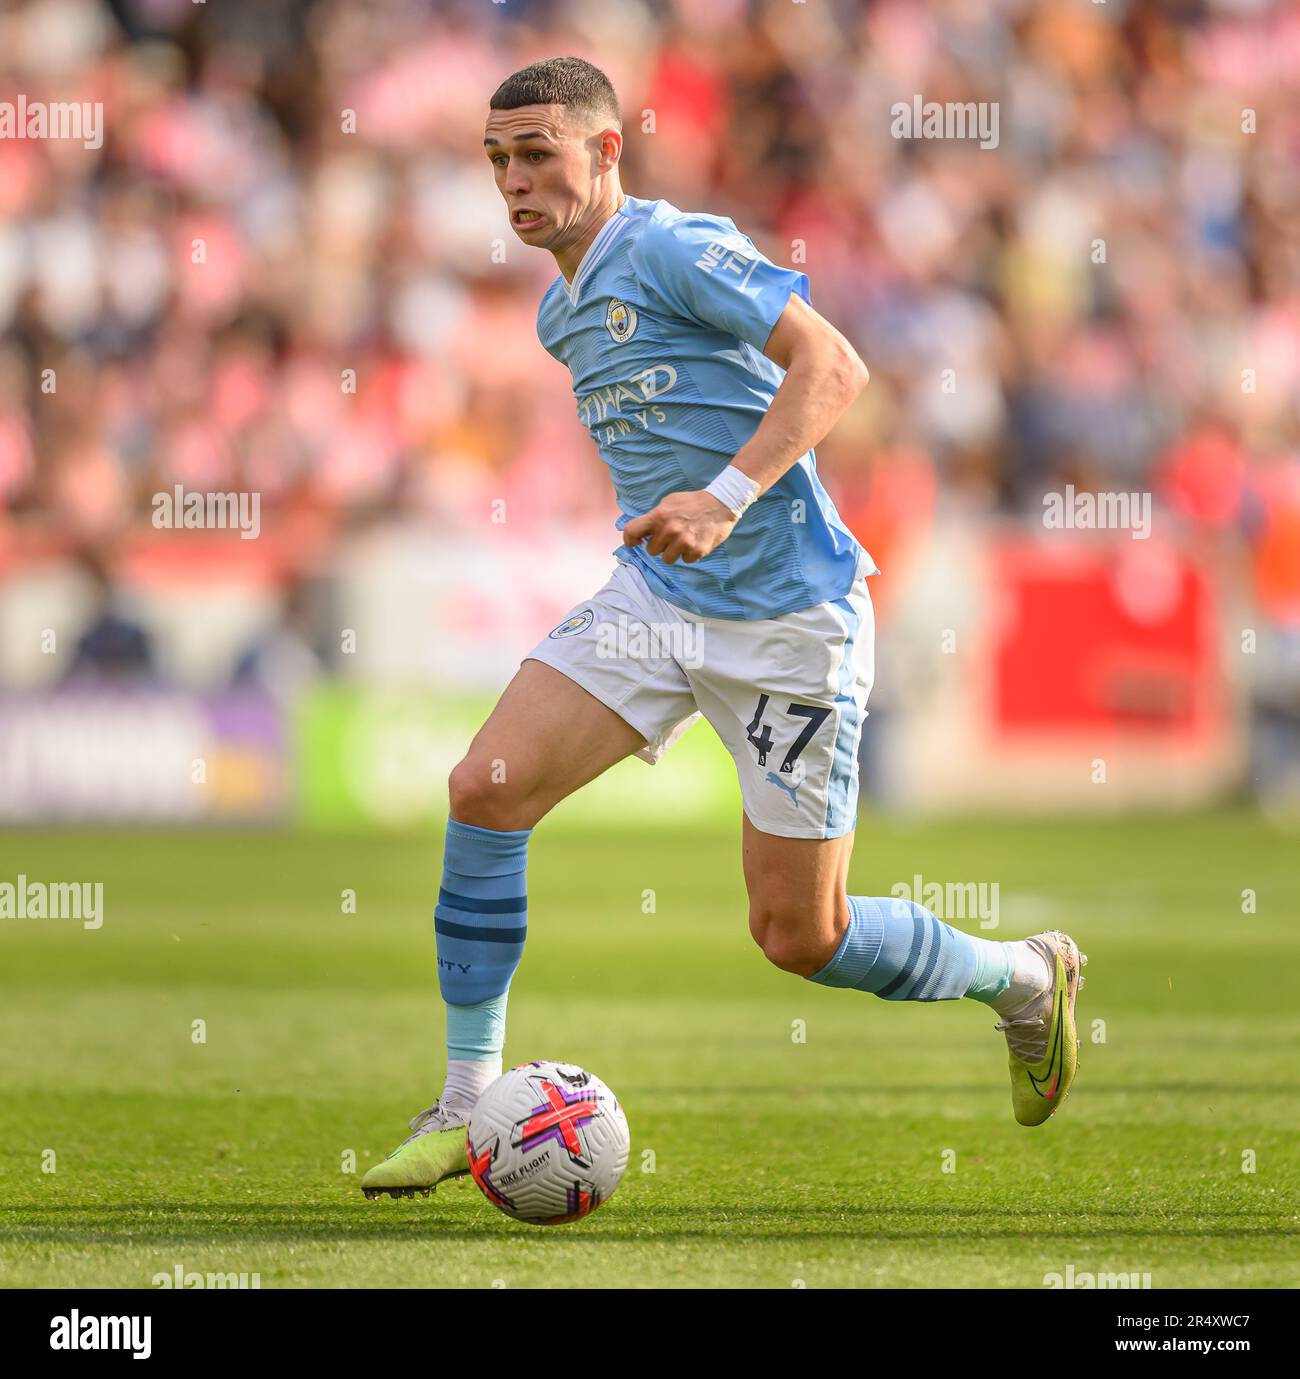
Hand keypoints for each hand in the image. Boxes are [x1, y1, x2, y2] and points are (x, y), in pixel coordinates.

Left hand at [621, 490, 737, 564]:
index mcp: (659, 516)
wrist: (721, 503)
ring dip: (674, 552)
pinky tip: (695, 542)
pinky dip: (689, 554)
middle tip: (671, 536)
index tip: (636, 542)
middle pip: (651, 551)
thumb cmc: (692, 502)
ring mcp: (684, 542)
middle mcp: (669, 530)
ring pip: (667, 559)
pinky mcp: (697, 550)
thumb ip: (654, 517)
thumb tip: (641, 532)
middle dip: (659, 545)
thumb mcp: (669, 502)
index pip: (631, 531)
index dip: (630, 540)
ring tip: (683, 540)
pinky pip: (685, 560)